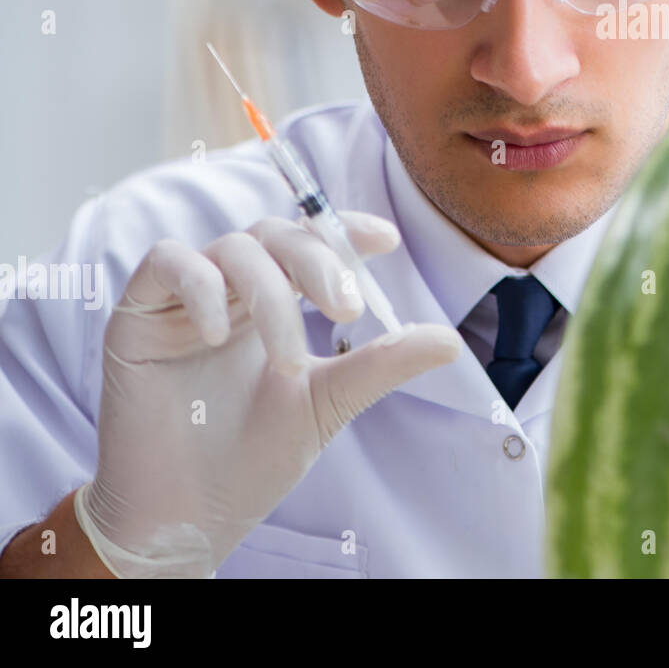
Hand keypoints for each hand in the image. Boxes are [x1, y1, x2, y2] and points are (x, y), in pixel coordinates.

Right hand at [74, 211, 460, 577]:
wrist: (186, 519)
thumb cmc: (251, 461)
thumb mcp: (327, 403)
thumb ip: (380, 363)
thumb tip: (453, 341)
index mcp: (271, 302)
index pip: (309, 242)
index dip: (345, 229)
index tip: (387, 240)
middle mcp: (229, 290)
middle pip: (276, 235)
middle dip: (318, 261)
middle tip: (347, 310)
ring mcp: (183, 299)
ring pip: (233, 248)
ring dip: (271, 293)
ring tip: (289, 357)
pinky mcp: (136, 314)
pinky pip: (165, 262)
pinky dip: (199, 284)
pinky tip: (220, 333)